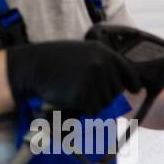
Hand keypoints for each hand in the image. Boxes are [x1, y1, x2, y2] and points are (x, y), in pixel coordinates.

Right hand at [6, 41, 142, 116]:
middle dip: (106, 96)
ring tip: (76, 92)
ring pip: (106, 103)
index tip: (133, 90)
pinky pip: (93, 110)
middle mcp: (102, 64)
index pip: (130, 74)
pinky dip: (85, 110)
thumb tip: (124, 86)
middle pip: (117, 92)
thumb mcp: (84, 54)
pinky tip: (72, 99)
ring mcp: (93, 79)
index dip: (132, 85)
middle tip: (88, 90)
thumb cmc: (56, 61)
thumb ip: (104, 65)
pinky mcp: (83, 94)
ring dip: (94, 103)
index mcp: (105, 53)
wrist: (31, 66)